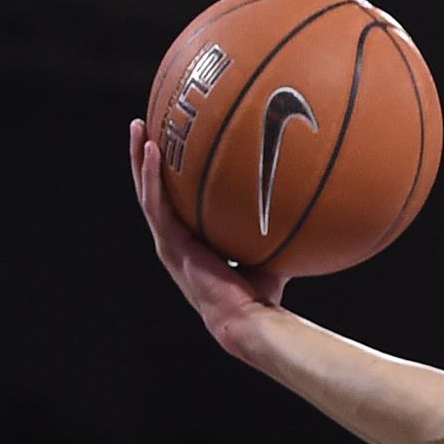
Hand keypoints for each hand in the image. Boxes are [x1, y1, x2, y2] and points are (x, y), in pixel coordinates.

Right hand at [129, 118, 286, 343]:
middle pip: (153, 190)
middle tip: (144, 124)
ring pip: (147, 192)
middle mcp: (174, 239)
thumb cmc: (261, 294)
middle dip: (146, 157)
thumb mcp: (268, 252)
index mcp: (190, 240)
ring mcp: (169, 242)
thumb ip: (275, 228)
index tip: (170, 145)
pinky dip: (151, 176)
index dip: (167, 175)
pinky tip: (151, 150)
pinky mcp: (171, 245)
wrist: (248, 319)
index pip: (173, 201)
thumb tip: (304, 202)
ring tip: (138, 126)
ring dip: (140, 158)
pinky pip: (156, 203)